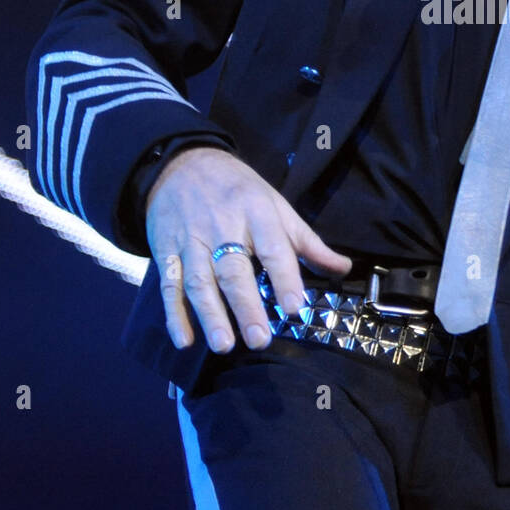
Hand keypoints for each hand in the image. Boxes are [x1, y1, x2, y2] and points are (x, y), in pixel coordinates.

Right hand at [145, 146, 352, 352]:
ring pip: (200, 280)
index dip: (285, 278)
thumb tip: (343, 268)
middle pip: (234, 269)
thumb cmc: (238, 190)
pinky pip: (169, 285)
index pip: (273, 247)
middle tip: (259, 340)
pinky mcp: (166, 250)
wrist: (181, 165)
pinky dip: (174, 314)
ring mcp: (191, 240)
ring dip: (210, 315)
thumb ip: (308, 242)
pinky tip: (184, 340)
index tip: (294, 308)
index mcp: (256, 212)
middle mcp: (222, 226)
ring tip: (224, 345)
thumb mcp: (276, 206)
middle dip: (246, 306)